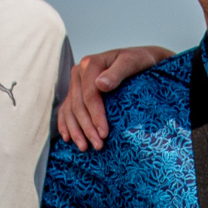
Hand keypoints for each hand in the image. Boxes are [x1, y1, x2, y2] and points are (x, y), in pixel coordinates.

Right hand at [56, 46, 172, 149]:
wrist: (141, 59)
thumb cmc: (140, 61)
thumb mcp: (133, 63)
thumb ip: (118, 72)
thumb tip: (100, 84)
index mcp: (91, 63)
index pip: (90, 95)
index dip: (95, 116)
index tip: (104, 134)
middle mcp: (79, 72)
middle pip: (78, 105)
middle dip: (87, 128)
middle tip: (98, 146)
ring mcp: (76, 82)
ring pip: (70, 110)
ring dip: (75, 131)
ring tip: (85, 147)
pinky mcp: (76, 91)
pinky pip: (65, 109)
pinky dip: (65, 124)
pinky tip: (68, 138)